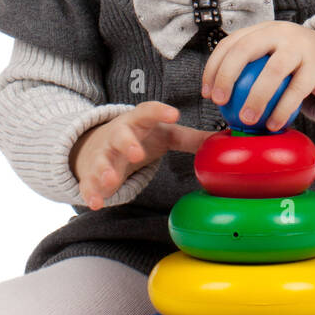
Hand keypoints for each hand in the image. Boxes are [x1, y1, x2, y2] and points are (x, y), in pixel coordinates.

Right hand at [71, 102, 213, 210]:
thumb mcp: (165, 134)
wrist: (96, 145)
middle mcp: (119, 136)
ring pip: (103, 160)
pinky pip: (89, 183)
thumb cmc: (139, 137)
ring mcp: (103, 155)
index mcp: (138, 122)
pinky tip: (96, 203)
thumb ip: (192, 138)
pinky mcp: (91, 174)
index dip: (159, 112)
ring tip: (111, 180)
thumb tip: (226, 140)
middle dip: (128, 144)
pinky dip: (92, 193)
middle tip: (137, 154)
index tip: (173, 114)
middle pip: (121, 135)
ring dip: (106, 170)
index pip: (148, 111)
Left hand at [200, 21, 314, 129]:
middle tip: (220, 101)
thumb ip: (250, 67)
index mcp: (263, 30)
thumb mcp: (272, 56)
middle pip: (245, 49)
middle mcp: (280, 33)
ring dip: (256, 97)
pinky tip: (273, 125)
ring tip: (247, 119)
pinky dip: (283, 110)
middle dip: (227, 75)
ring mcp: (300, 47)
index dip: (214, 67)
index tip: (206, 92)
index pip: (230, 43)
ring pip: (273, 71)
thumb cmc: (295, 64)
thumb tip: (217, 97)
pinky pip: (297, 90)